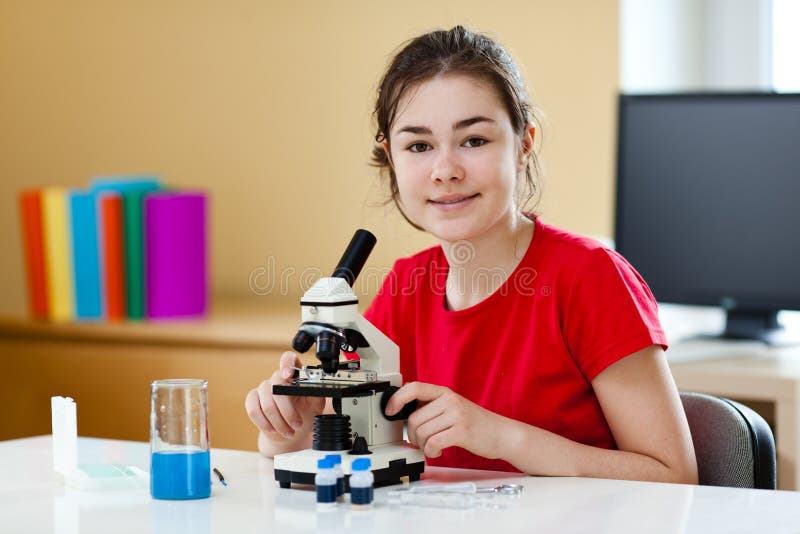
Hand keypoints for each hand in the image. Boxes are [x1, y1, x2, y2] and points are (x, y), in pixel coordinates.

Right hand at [245, 351, 324, 440]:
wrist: (291, 431)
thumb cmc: (305, 415)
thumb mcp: (316, 406)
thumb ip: (317, 395)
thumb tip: (316, 387)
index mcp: (295, 375)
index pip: (289, 359)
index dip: (286, 363)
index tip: (288, 374)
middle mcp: (278, 378)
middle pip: (277, 387)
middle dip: (288, 412)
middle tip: (297, 425)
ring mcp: (263, 387)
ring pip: (266, 403)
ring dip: (279, 422)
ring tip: (288, 431)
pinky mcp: (252, 399)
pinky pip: (253, 410)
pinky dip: (265, 423)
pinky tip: (273, 429)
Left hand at [384, 382, 507, 458]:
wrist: (502, 434)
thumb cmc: (476, 423)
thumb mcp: (454, 407)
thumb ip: (433, 406)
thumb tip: (405, 408)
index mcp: (445, 392)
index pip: (414, 387)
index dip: (397, 398)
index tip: (390, 410)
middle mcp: (450, 400)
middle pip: (414, 419)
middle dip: (413, 436)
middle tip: (422, 442)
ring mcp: (456, 415)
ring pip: (421, 433)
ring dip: (423, 446)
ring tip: (433, 447)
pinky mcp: (461, 432)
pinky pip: (433, 443)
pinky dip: (431, 452)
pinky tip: (438, 452)